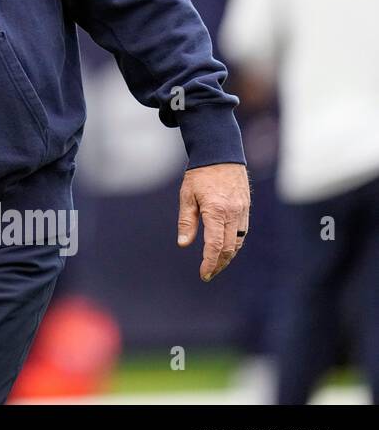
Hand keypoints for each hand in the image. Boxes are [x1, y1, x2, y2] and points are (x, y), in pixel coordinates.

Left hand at [177, 163, 249, 281]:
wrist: (221, 154)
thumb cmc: (199, 174)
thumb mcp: (187, 196)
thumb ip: (186, 221)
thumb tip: (184, 244)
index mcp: (216, 211)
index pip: (215, 245)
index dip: (209, 262)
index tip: (203, 274)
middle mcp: (233, 213)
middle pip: (229, 248)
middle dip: (219, 264)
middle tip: (208, 274)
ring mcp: (242, 211)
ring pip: (239, 242)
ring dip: (228, 256)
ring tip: (216, 265)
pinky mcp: (246, 208)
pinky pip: (243, 232)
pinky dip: (235, 244)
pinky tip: (227, 249)